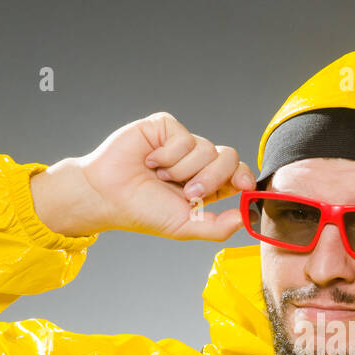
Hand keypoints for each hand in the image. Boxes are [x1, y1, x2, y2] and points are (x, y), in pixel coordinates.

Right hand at [30, 111, 254, 239]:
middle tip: (187, 192)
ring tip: (159, 177)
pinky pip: (183, 137)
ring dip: (182, 170)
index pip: (239, 173)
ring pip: (206, 148)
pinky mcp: (166, 128)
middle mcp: (197, 162)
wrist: (108, 195)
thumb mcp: (185, 227)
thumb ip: (218, 227)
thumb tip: (245, 218)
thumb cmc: (143, 211)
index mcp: (207, 185)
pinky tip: (150, 161)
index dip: (244, 177)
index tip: (243, 186)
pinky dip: (167, 155)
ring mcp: (182, 143)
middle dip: (210, 178)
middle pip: (228, 158)